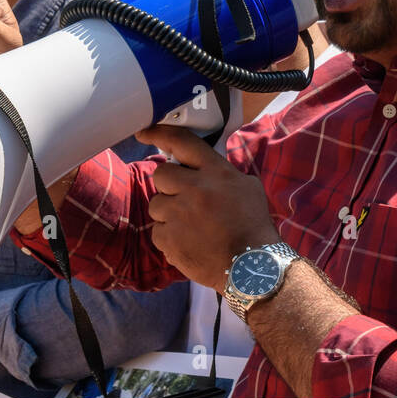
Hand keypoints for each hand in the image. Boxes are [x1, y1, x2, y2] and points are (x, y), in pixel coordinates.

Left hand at [138, 124, 277, 290]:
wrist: (252, 267)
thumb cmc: (253, 225)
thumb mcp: (246, 186)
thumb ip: (219, 172)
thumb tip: (197, 165)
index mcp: (215, 172)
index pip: (181, 142)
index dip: (159, 133)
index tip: (144, 131)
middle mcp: (195, 188)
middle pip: (160, 174)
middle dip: (168, 185)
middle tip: (183, 198)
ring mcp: (179, 214)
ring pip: (156, 204)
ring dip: (168, 213)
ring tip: (189, 226)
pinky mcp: (169, 239)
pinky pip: (157, 231)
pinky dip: (169, 237)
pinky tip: (188, 243)